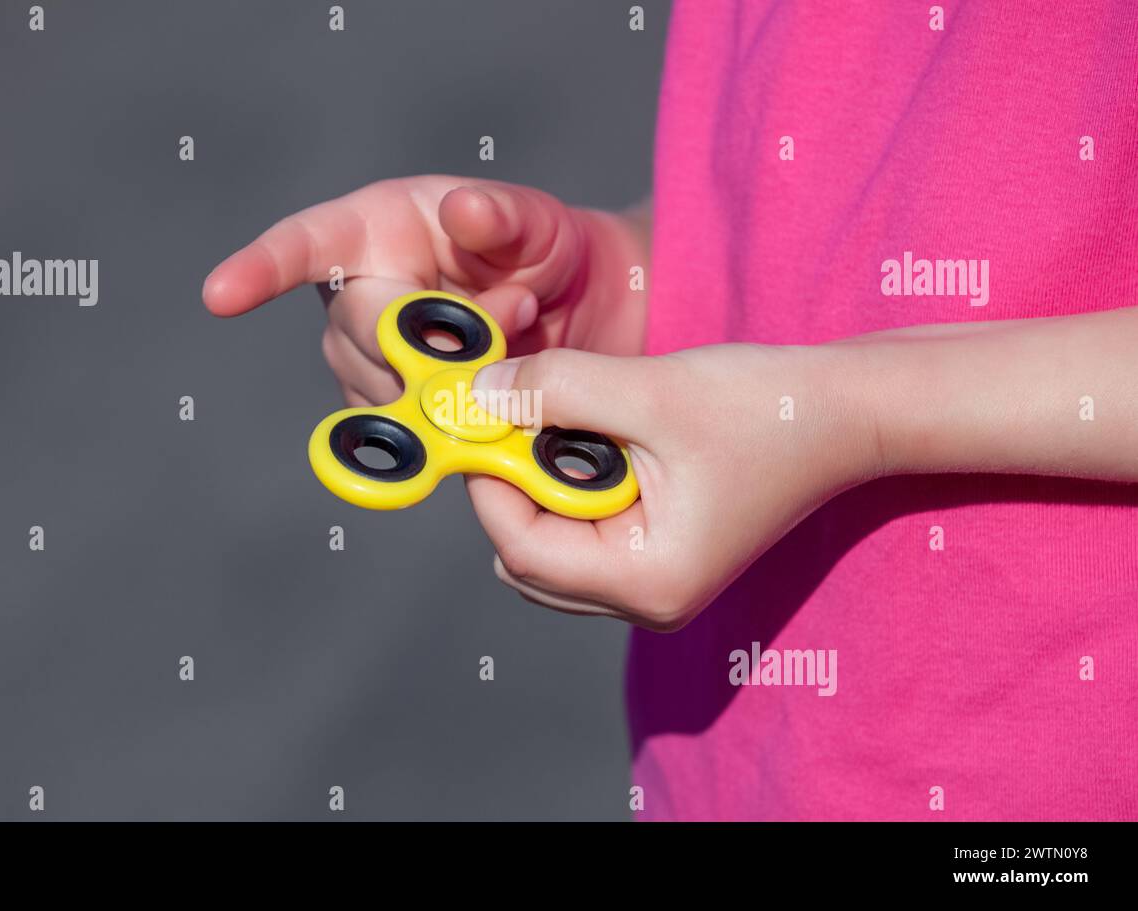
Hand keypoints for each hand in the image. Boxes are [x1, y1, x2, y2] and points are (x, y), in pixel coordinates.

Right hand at [202, 176, 649, 406]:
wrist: (562, 314)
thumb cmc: (533, 248)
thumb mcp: (531, 220)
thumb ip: (502, 215)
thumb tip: (465, 208)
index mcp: (368, 231)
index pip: (301, 247)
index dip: (259, 270)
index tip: (221, 294)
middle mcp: (353, 297)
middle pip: (362, 338)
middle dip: (430, 342)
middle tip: (507, 321)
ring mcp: (365, 362)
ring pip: (391, 391)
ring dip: (458, 379)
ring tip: (516, 332)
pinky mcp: (389, 413)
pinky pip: (412, 430)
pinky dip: (457, 416)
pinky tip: (495, 383)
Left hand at [465, 344, 880, 630]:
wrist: (845, 414)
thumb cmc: (765, 407)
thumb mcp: (651, 391)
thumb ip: (557, 390)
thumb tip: (477, 393)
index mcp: (647, 580)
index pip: (522, 549)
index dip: (487, 483)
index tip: (475, 417)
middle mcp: (648, 601)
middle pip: (527, 561)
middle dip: (510, 487)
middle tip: (515, 414)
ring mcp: (656, 587)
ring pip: (549, 553)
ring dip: (539, 489)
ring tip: (564, 422)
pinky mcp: (661, 560)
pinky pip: (582, 540)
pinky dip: (568, 493)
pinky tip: (593, 441)